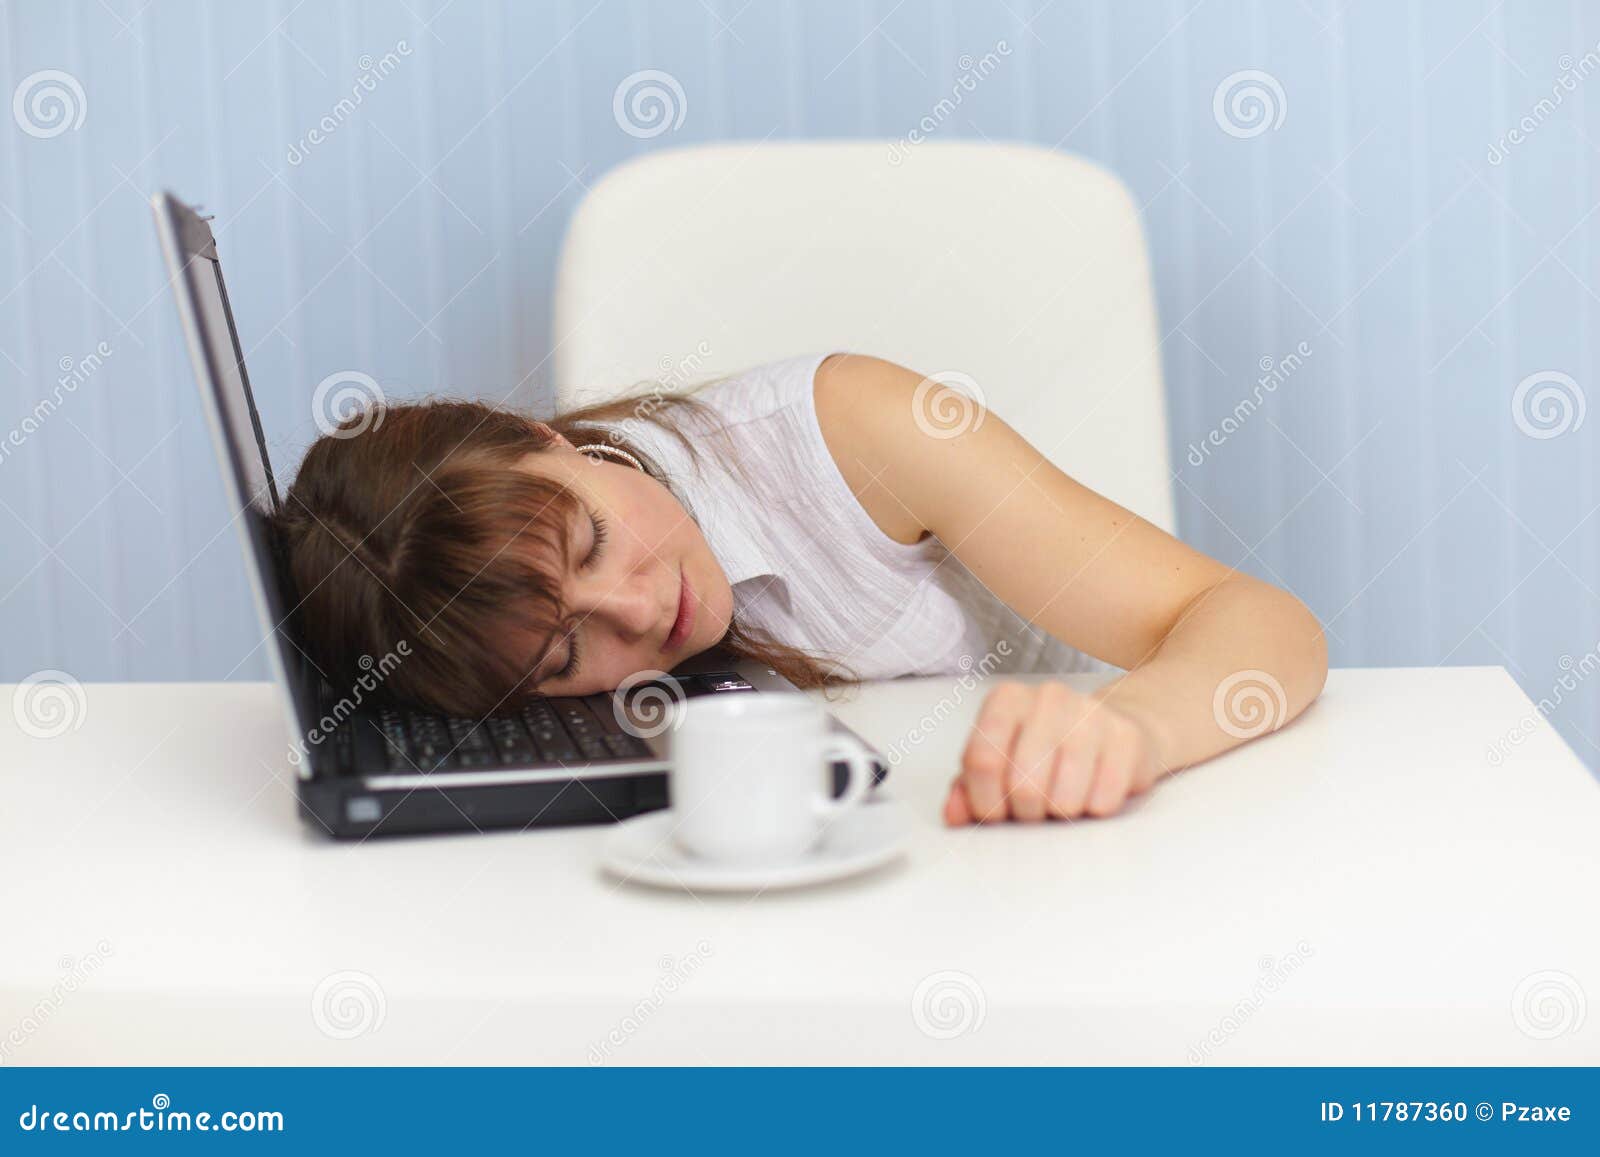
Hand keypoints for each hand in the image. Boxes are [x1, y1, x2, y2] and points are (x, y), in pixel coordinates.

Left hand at [943, 681, 1167, 824]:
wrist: (1115, 731)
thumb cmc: (1048, 750)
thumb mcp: (1002, 762)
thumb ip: (969, 787)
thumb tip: (954, 813)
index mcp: (1007, 699)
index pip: (982, 761)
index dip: (985, 802)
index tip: (995, 813)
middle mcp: (1048, 697)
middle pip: (1022, 786)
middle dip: (1025, 813)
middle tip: (1034, 808)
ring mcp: (1091, 714)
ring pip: (1062, 800)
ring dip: (1060, 815)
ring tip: (1064, 797)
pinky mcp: (1127, 738)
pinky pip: (1101, 802)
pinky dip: (1093, 810)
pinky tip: (1093, 791)